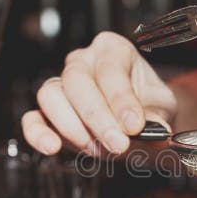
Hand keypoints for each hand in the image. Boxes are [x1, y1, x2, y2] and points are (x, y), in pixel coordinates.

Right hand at [22, 32, 177, 155]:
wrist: (143, 125)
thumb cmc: (151, 107)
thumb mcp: (163, 109)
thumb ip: (157, 119)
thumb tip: (158, 132)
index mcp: (113, 49)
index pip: (110, 69)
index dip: (121, 99)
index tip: (135, 125)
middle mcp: (83, 62)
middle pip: (77, 81)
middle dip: (97, 117)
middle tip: (118, 143)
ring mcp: (62, 85)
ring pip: (52, 96)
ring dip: (72, 126)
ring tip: (97, 148)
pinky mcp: (48, 113)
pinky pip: (33, 119)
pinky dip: (37, 134)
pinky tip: (52, 147)